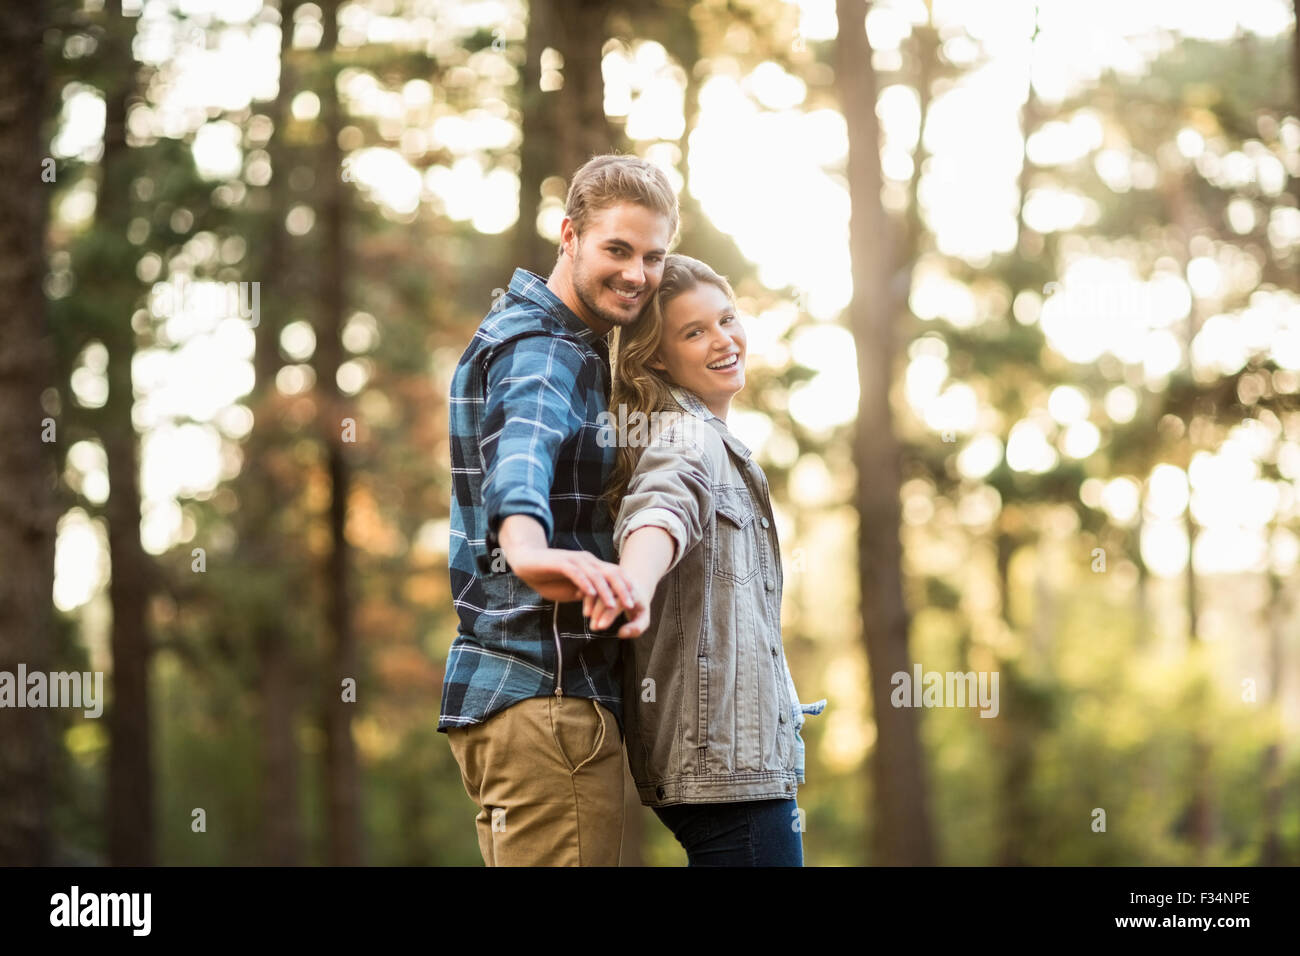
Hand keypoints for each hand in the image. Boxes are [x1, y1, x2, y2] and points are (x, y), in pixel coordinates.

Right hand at [507, 545, 637, 609]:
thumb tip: (596, 603)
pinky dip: (584, 583)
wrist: (525, 562)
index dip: (626, 588)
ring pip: (595, 575)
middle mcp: (586, 561)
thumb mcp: (569, 590)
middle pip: (611, 573)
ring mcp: (574, 560)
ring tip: (612, 605)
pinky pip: (576, 573)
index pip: (614, 575)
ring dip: (605, 591)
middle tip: (631, 606)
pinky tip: (590, 594)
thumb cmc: (547, 577)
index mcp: (591, 567)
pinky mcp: (561, 562)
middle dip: (622, 590)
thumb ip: (583, 594)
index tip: (634, 604)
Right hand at [585, 574, 650, 637]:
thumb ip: (636, 628)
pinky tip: (585, 606)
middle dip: (598, 611)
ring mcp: (611, 578)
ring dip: (590, 602)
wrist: (638, 583)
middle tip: (593, 627)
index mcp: (633, 593)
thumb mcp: (643, 617)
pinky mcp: (602, 577)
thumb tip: (621, 633)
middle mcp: (622, 583)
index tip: (601, 627)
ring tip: (587, 616)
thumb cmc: (638, 605)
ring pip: (598, 587)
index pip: (619, 603)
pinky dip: (586, 593)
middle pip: (607, 594)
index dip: (608, 615)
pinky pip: (592, 584)